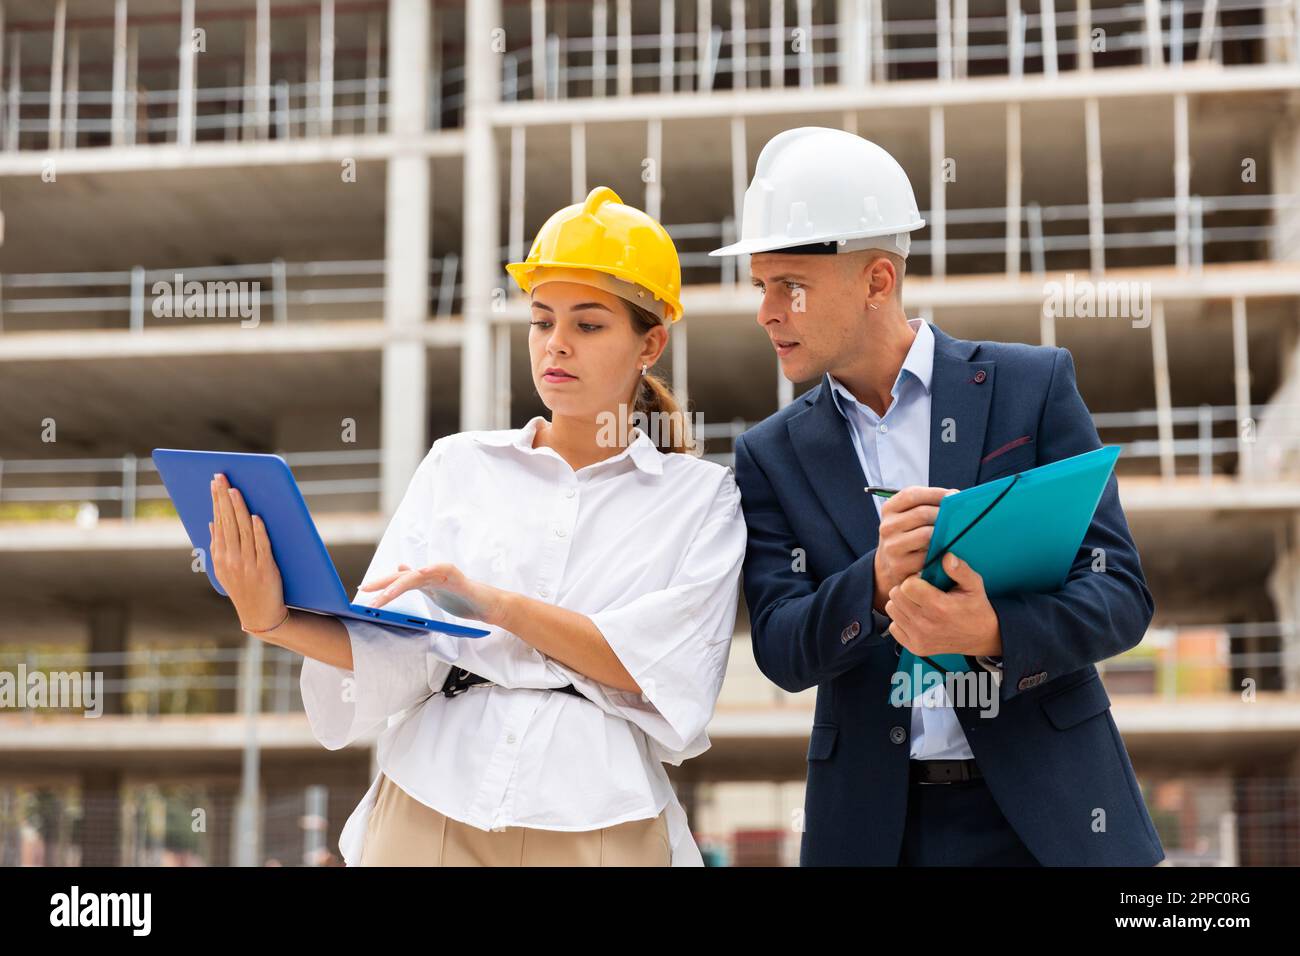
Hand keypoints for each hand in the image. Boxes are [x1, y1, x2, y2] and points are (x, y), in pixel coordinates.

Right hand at [209, 472, 286, 633]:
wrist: (261, 615)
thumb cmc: (244, 588)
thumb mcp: (224, 570)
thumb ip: (218, 546)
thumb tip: (212, 522)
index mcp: (219, 558)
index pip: (217, 522)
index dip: (216, 501)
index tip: (214, 482)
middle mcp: (231, 560)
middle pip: (228, 523)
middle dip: (223, 498)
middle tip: (221, 476)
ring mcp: (248, 565)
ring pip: (243, 531)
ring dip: (239, 509)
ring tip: (235, 490)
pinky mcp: (265, 570)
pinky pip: (262, 546)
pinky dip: (259, 531)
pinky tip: (256, 516)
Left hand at [360, 562, 508, 626]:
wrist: (487, 605)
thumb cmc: (462, 598)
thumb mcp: (434, 591)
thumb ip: (417, 583)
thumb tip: (400, 569)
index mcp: (426, 580)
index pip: (399, 581)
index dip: (381, 584)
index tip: (364, 590)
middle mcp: (433, 574)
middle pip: (403, 577)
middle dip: (383, 583)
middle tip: (366, 591)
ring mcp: (445, 575)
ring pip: (418, 576)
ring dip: (399, 584)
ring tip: (384, 595)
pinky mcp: (458, 579)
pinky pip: (443, 571)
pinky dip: (431, 569)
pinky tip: (419, 571)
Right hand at [872, 485, 956, 612]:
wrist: (890, 565)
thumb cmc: (908, 535)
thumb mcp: (909, 517)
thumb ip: (927, 505)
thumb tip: (954, 495)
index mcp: (889, 509)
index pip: (912, 494)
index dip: (935, 493)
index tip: (953, 495)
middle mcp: (887, 526)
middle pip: (921, 513)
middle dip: (944, 514)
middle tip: (959, 518)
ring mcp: (891, 546)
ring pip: (926, 534)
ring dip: (942, 534)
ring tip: (953, 534)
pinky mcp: (899, 565)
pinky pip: (927, 556)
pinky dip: (938, 553)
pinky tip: (944, 551)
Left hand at [884, 552, 1001, 657]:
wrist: (981, 637)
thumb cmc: (975, 608)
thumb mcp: (974, 585)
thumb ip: (960, 570)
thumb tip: (946, 557)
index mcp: (940, 607)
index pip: (907, 585)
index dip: (914, 579)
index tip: (923, 580)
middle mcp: (926, 624)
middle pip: (896, 595)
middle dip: (905, 589)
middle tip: (919, 591)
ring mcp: (919, 638)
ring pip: (892, 609)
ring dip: (901, 603)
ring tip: (917, 603)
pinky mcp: (915, 648)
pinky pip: (893, 627)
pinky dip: (901, 620)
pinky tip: (916, 617)